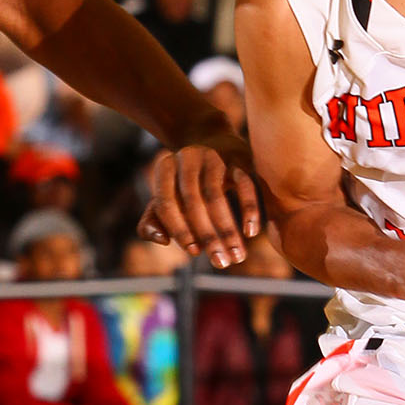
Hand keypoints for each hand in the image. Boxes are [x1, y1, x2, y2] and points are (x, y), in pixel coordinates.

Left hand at [138, 123, 260, 267]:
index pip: (165, 202)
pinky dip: (249, 209)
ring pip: (217, 196)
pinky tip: (251, 232)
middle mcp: (187, 158)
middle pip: (192, 201)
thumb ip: (153, 221)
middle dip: (207, 236)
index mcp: (165, 168)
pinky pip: (245, 185)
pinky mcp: (240, 158)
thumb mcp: (167, 197)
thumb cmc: (186, 183)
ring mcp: (214, 156)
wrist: (215, 141)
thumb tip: (162, 240)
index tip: (194, 253)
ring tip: (237, 257)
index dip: (178, 229)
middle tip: (221, 263)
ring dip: (228, 230)